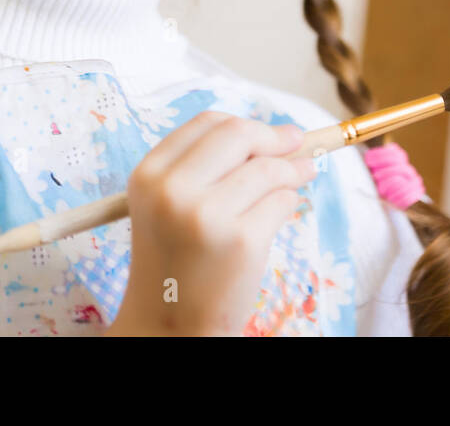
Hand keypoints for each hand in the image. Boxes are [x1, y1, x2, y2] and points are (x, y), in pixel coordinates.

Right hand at [108, 112, 315, 335]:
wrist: (168, 326)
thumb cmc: (177, 264)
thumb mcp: (169, 207)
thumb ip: (207, 168)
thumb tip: (281, 135)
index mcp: (149, 175)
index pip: (208, 123)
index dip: (248, 125)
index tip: (275, 134)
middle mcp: (172, 190)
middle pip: (239, 134)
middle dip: (277, 138)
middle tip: (300, 146)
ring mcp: (206, 215)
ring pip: (268, 168)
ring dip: (293, 172)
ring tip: (300, 180)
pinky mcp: (241, 241)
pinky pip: (282, 202)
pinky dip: (289, 204)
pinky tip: (280, 217)